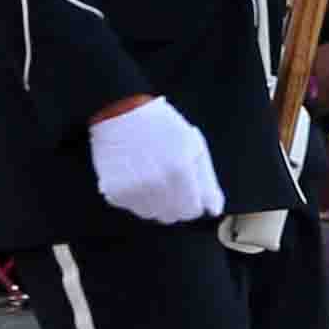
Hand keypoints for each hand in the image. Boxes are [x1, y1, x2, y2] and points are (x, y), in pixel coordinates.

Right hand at [88, 96, 223, 225]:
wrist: (121, 112)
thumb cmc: (161, 126)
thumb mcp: (194, 146)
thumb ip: (207, 182)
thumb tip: (214, 210)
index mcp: (180, 171)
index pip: (192, 211)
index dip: (192, 200)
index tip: (186, 187)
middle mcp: (156, 184)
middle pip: (171, 216)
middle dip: (174, 202)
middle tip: (167, 179)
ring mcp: (133, 189)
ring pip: (150, 214)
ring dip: (154, 201)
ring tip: (149, 175)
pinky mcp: (114, 191)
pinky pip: (130, 207)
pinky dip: (134, 196)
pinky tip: (134, 175)